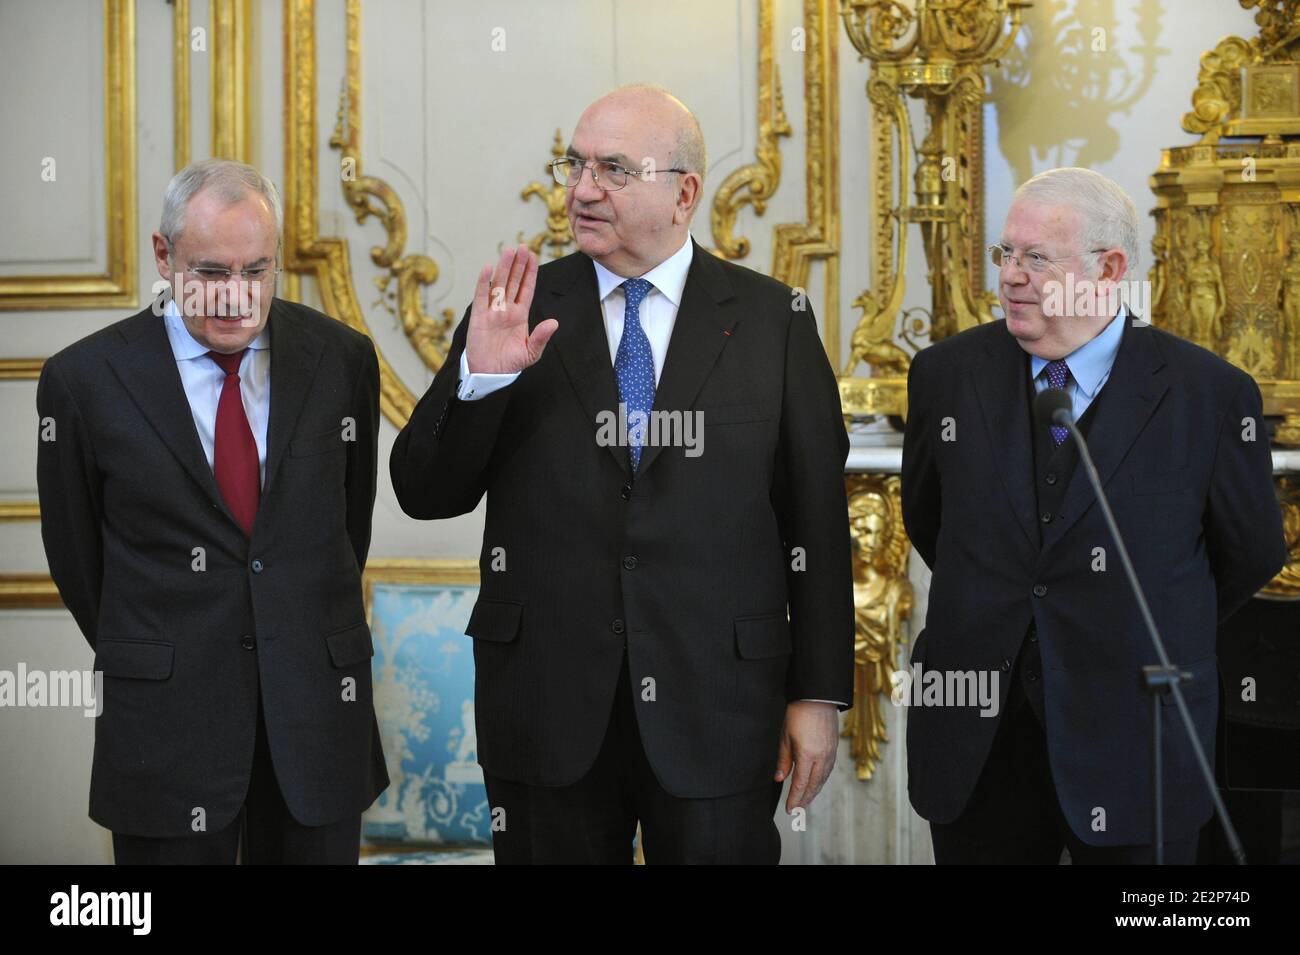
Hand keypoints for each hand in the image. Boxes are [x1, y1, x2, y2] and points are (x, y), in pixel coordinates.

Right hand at [464, 243, 557, 373]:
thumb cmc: (510, 364)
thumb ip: (541, 337)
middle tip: (523, 246)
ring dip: (504, 267)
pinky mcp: (478, 316)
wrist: (489, 375)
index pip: (526, 289)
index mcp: (520, 315)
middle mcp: (506, 309)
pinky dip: (484, 282)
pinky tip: (488, 268)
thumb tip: (554, 323)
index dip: (530, 273)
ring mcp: (492, 311)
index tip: (534, 256)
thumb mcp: (530, 352)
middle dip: (518, 264)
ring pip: (499, 284)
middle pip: (513, 281)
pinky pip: (481, 296)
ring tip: (509, 250)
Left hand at [774, 701, 838, 812]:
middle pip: (813, 785)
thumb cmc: (798, 714)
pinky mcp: (834, 749)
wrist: (818, 698)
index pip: (801, 784)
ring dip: (814, 792)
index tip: (789, 809)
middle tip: (796, 810)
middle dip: (804, 799)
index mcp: (808, 755)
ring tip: (805, 801)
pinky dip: (821, 781)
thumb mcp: (785, 737)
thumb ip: (784, 760)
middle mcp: (822, 757)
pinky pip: (828, 771)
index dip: (795, 798)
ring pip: (822, 779)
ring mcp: (830, 754)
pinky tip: (816, 784)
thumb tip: (780, 778)